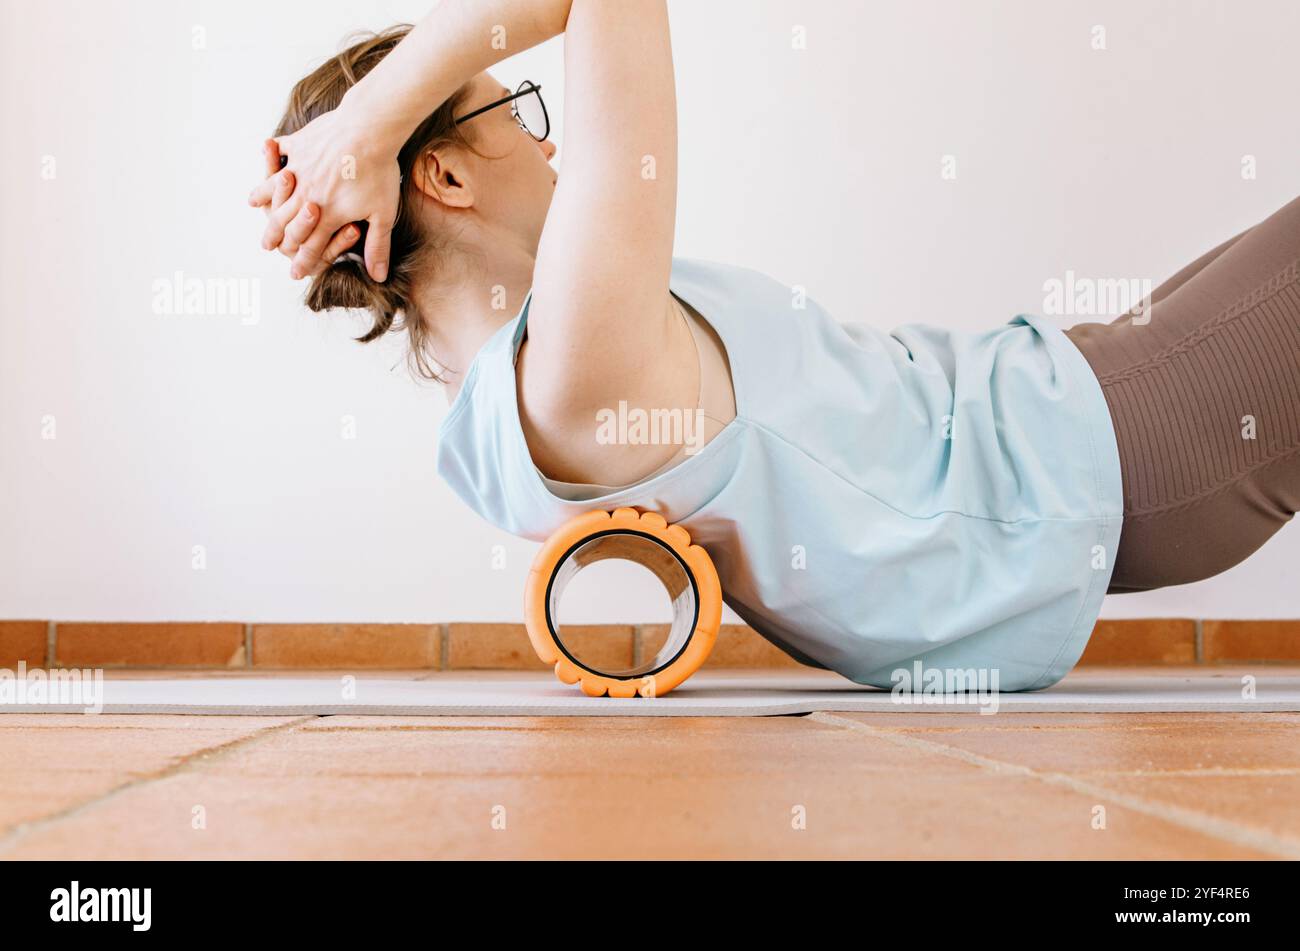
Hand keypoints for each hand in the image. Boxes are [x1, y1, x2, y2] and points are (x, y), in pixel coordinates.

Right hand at [247, 101, 402, 281]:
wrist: (370, 129)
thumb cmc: (380, 172)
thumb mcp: (383, 214)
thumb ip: (377, 247)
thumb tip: (378, 278)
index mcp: (326, 215)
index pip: (310, 246)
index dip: (303, 262)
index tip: (295, 273)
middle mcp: (307, 195)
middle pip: (284, 222)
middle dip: (276, 236)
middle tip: (267, 245)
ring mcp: (300, 171)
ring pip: (275, 190)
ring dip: (264, 198)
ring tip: (254, 204)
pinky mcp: (299, 146)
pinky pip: (279, 155)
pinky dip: (269, 159)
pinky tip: (264, 157)